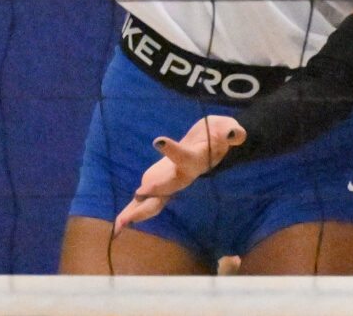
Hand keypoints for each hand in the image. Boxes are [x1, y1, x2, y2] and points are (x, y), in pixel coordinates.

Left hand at [112, 114, 245, 234]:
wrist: (210, 142)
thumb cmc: (217, 133)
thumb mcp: (227, 127)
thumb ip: (232, 132)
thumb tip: (234, 135)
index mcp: (197, 161)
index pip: (185, 157)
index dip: (173, 151)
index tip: (158, 141)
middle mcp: (184, 176)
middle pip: (170, 186)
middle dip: (156, 189)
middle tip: (141, 192)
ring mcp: (171, 182)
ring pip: (156, 201)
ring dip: (140, 211)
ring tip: (121, 223)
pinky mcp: (160, 183)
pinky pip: (147, 200)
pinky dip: (133, 211)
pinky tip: (118, 224)